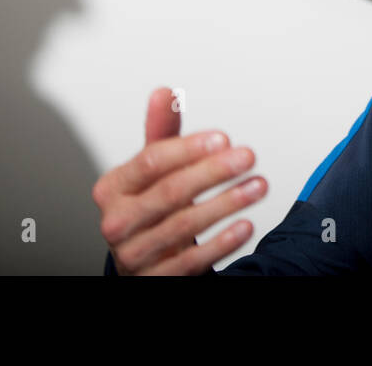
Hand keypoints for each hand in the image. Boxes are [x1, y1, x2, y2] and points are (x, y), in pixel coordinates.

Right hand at [92, 87, 267, 274]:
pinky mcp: (156, 279)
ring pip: (184, 225)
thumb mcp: (151, 169)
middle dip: (213, 172)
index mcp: (113, 187)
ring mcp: (135, 253)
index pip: (150, 162)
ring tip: (258, 186)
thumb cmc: (149, 205)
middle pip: (169, 192)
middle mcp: (118, 221)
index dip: (188, 149)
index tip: (223, 138)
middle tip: (247, 156)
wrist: (141, 259)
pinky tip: (246, 225)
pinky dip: (222, 242)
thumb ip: (161, 132)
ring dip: (227, 203)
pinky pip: (193, 261)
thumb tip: (165, 93)